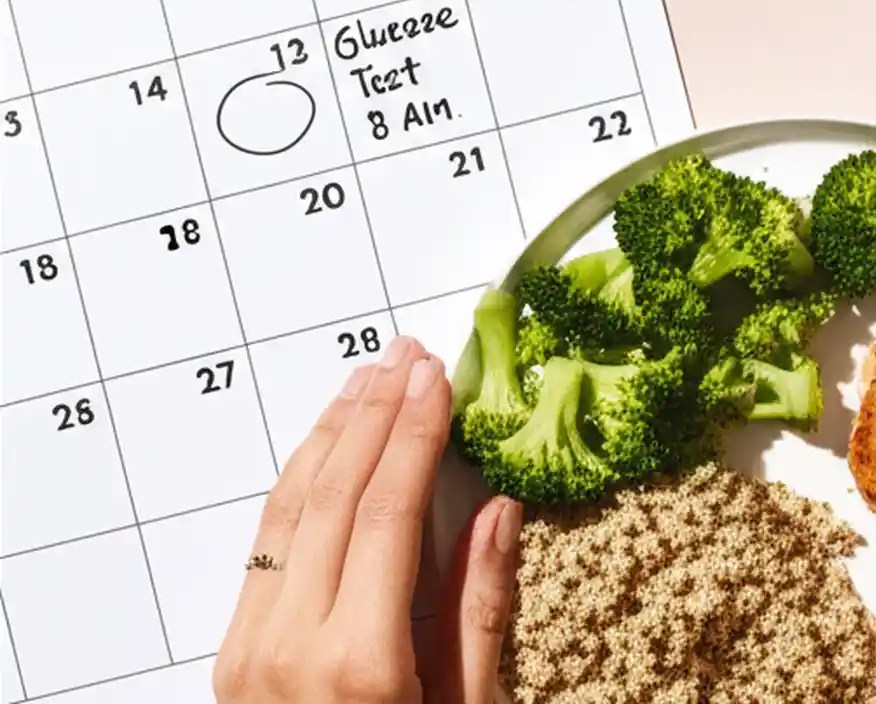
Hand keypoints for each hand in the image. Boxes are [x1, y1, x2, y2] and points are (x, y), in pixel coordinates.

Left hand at [211, 336, 522, 702]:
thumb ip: (479, 610)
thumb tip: (500, 511)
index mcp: (360, 662)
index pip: (389, 510)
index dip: (414, 433)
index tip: (435, 377)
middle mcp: (291, 644)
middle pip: (334, 493)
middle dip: (372, 412)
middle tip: (406, 354)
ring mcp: (250, 646)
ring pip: (288, 508)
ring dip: (329, 433)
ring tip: (366, 379)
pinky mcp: (234, 651)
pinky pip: (266, 544)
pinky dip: (296, 483)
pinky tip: (323, 448)